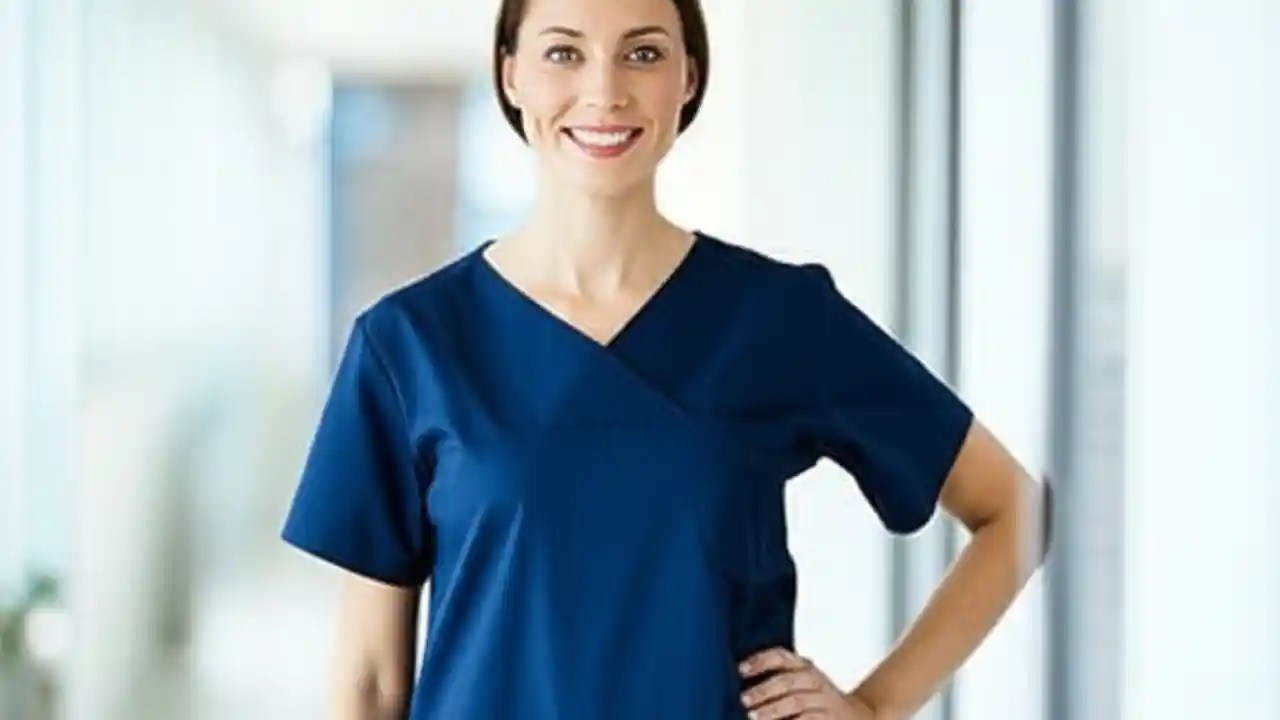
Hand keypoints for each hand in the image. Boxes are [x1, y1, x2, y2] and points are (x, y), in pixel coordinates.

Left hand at [737, 646, 876, 718]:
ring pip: (796, 702)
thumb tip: (744, 673)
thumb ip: (784, 676)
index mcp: (807, 668)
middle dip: (764, 691)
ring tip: (754, 716)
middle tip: (745, 700)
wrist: (860, 716)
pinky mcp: (829, 719)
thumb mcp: (807, 681)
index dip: (761, 661)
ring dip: (773, 709)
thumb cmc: (823, 700)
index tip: (741, 669)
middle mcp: (816, 682)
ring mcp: (824, 702)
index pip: (783, 657)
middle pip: (788, 681)